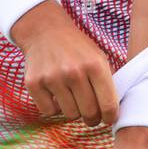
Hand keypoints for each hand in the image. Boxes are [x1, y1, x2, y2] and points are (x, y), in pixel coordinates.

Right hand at [11, 0, 118, 127]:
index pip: (108, 105)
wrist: (45, 30)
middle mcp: (74, 72)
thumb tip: (113, 113)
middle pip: (89, 113)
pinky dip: (53, 107)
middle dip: (92, 118)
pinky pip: (49, 112)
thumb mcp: (98, 58)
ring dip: (72, 110)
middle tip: (90, 114)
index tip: (108, 118)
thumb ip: (107, 83)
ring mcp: (52, 78)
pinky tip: (55, 94)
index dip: (110, 117)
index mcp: (95, 65)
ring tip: (72, 96)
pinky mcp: (34, 83)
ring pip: (70, 114)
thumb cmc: (76, 48)